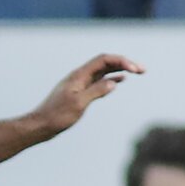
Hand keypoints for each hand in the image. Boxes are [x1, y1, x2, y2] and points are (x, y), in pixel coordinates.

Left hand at [28, 53, 142, 138]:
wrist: (41, 125)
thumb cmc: (57, 116)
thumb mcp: (78, 104)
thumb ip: (96, 91)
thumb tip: (114, 82)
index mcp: (79, 75)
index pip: (104, 60)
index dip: (122, 61)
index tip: (136, 70)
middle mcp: (80, 76)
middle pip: (106, 62)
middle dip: (125, 63)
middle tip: (143, 70)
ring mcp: (81, 83)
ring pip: (104, 71)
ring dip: (120, 69)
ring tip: (137, 72)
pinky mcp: (81, 92)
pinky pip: (99, 80)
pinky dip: (111, 78)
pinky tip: (120, 80)